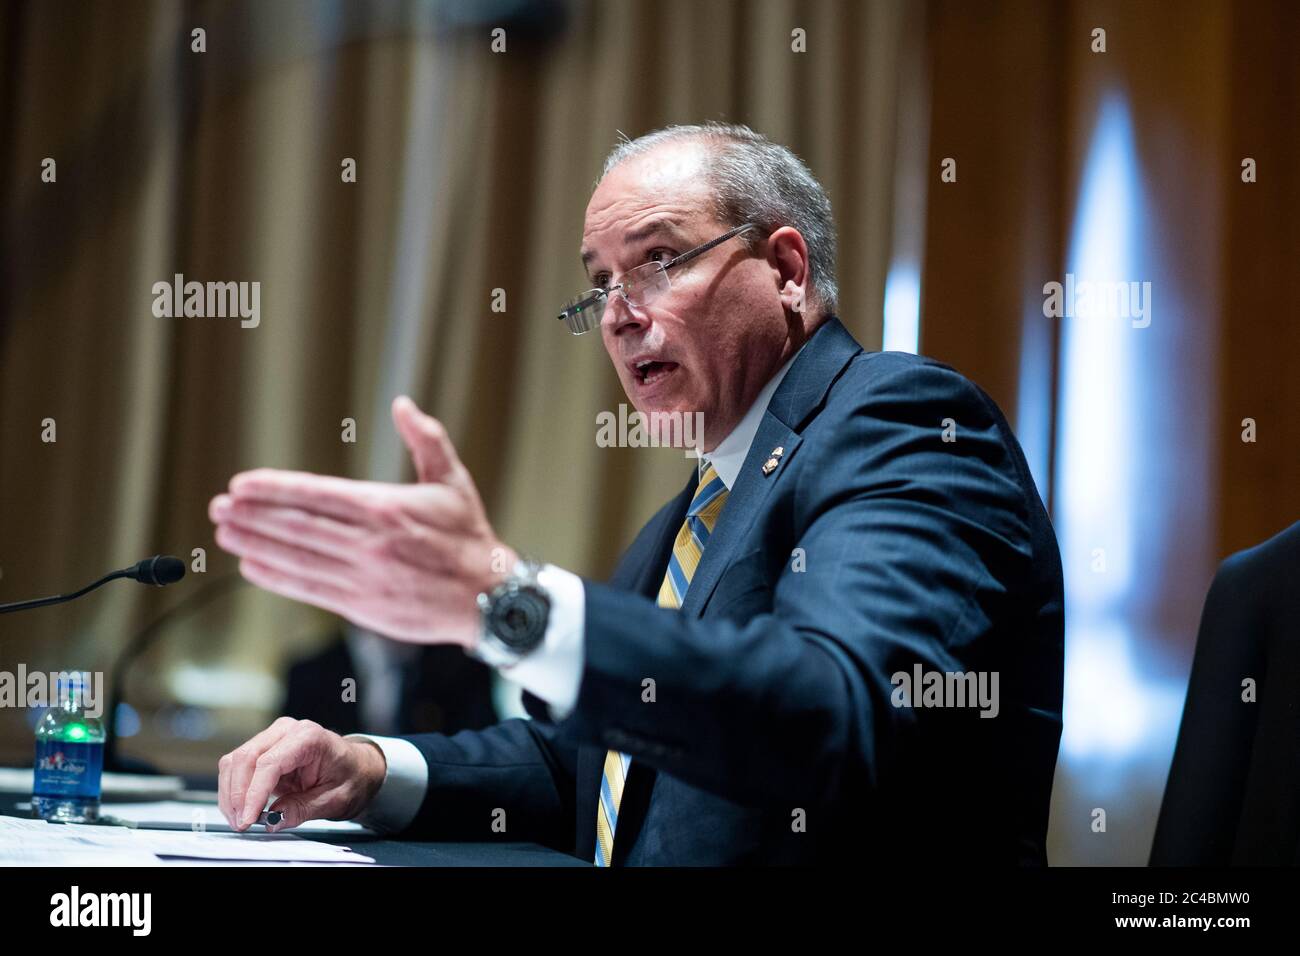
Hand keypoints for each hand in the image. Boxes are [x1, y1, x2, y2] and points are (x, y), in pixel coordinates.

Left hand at [209, 395, 516, 647]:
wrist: (488, 596)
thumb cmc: (469, 536)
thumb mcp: (453, 481)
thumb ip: (427, 440)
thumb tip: (402, 404)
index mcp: (386, 508)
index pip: (317, 494)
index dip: (273, 490)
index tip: (241, 485)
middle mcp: (370, 542)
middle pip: (297, 527)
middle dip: (252, 516)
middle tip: (219, 507)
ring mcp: (364, 576)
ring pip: (297, 558)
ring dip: (255, 545)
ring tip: (225, 533)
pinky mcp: (363, 606)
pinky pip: (309, 589)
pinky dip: (276, 578)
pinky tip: (251, 567)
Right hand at [217, 718, 386, 830]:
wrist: (357, 767)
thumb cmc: (351, 777)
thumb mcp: (334, 799)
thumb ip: (302, 809)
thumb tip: (272, 820)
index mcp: (310, 737)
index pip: (270, 762)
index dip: (254, 792)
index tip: (248, 818)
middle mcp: (287, 731)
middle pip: (246, 758)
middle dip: (238, 795)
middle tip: (241, 824)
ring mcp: (273, 737)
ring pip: (236, 761)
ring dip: (231, 794)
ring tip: (240, 820)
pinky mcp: (264, 749)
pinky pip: (238, 767)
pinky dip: (234, 790)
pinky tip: (241, 809)